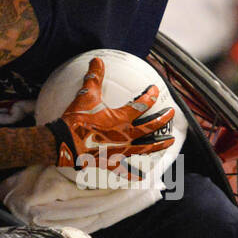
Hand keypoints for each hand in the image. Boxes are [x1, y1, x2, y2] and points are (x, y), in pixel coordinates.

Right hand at [46, 56, 175, 170]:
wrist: (65, 142)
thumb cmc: (76, 119)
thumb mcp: (85, 95)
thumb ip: (94, 78)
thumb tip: (97, 60)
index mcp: (121, 118)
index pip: (140, 105)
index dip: (150, 97)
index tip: (155, 91)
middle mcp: (125, 135)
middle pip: (150, 127)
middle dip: (162, 119)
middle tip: (172, 113)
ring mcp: (120, 150)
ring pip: (145, 148)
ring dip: (159, 145)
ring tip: (169, 142)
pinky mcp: (111, 162)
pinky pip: (125, 170)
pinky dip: (133, 174)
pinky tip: (142, 177)